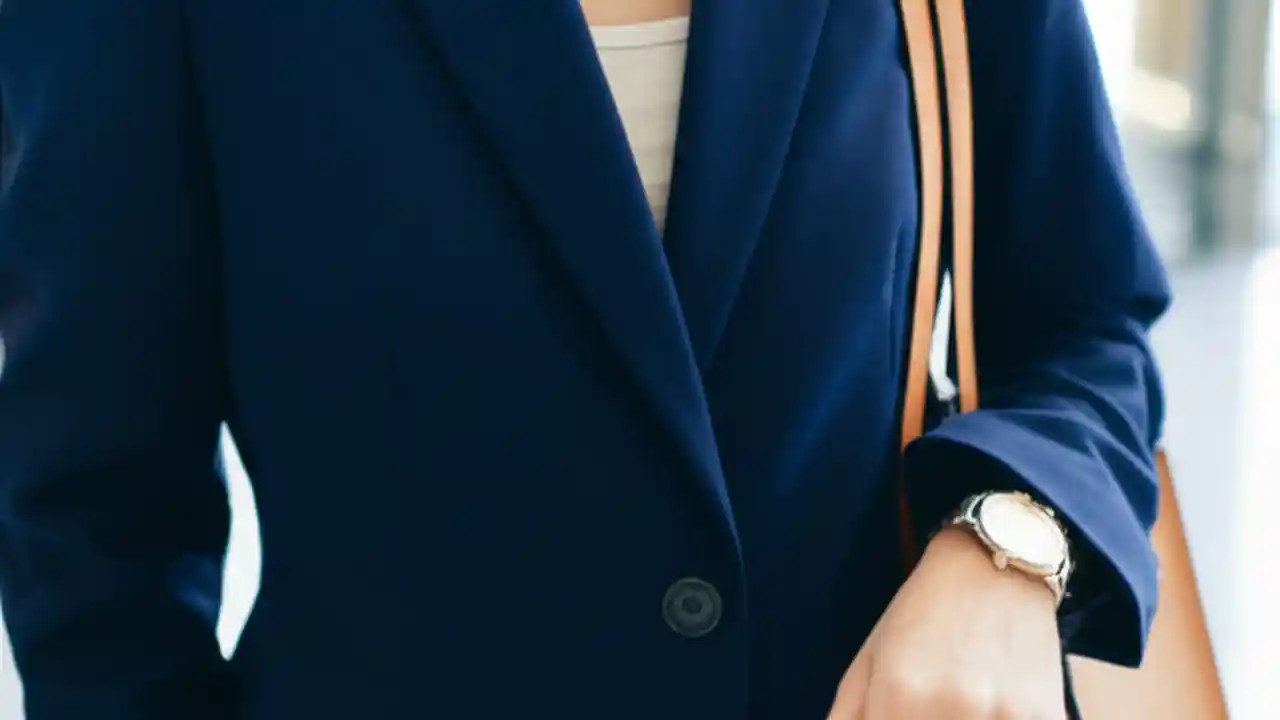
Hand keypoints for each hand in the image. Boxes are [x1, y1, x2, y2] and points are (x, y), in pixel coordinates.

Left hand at [827, 527, 1066, 718]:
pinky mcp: (1047, 718)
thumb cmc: (922, 614)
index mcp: (899, 693)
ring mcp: (1005, 716)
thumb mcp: (869, 661)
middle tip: (921, 709)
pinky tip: (992, 709)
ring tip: (959, 705)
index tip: (895, 717)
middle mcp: (952, 707)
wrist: (996, 566)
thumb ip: (849, 717)